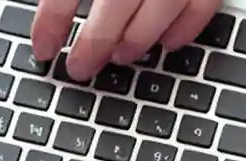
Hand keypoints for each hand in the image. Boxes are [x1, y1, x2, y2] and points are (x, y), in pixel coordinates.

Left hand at [32, 0, 221, 80]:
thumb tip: (55, 16)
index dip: (51, 23)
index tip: (43, 51)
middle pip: (114, 4)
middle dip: (94, 42)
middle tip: (81, 69)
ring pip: (160, 8)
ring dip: (137, 40)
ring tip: (121, 56)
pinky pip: (202, 7)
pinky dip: (184, 31)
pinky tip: (166, 44)